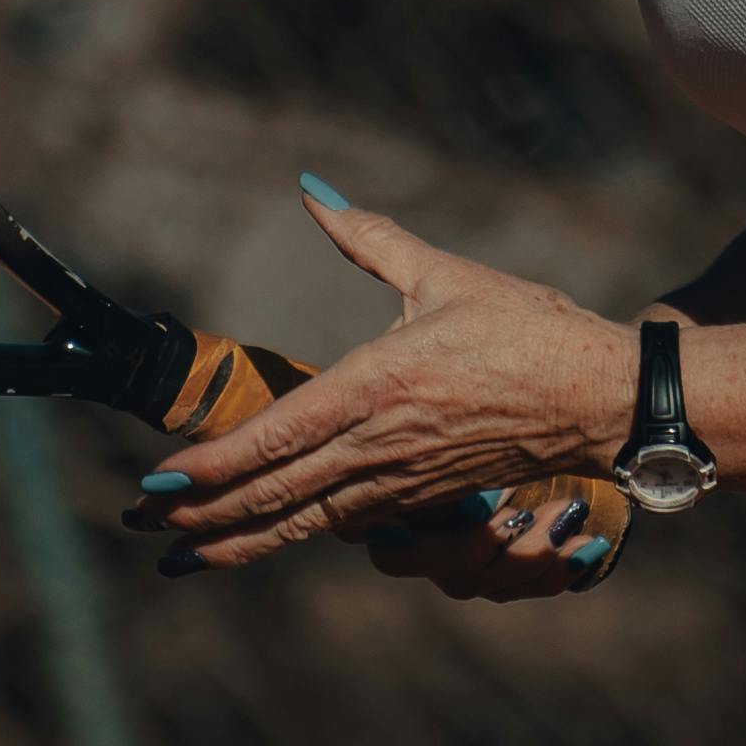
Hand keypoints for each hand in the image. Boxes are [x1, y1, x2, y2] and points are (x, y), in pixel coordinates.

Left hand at [122, 189, 630, 577]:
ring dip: (242, 538)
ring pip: (305, 518)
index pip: (278, 433)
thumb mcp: (444, 274)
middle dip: (205, 513)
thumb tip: (313, 190)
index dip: (215, 462)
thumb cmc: (528, 329)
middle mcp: (381, 443)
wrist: (602, 397)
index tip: (162, 477)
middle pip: (277, 490)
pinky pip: (346, 522)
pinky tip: (266, 537)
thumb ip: (370, 237)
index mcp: (378, 385)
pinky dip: (297, 532)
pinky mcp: (425, 495)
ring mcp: (403, 479)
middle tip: (144, 524)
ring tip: (185, 555)